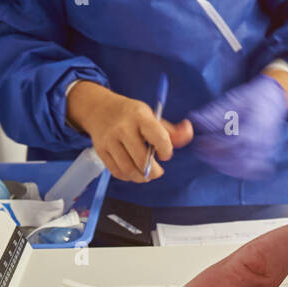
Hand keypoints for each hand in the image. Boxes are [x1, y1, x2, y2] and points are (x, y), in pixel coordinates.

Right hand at [66, 82, 181, 181]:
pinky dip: (129, 177)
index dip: (166, 151)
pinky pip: (117, 172)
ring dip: (142, 177)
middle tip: (158, 171)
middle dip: (154, 171)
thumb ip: (172, 131)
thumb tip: (188, 132)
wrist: (99, 109)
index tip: (165, 154)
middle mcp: (123, 128)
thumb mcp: (151, 116)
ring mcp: (109, 140)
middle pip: (141, 159)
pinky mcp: (101, 151)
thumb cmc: (131, 115)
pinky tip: (134, 171)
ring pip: (128, 169)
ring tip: (147, 174)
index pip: (158, 138)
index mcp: (139, 116)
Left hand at [181, 75, 287, 180]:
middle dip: (215, 158)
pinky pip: (252, 171)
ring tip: (210, 157)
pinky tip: (225, 164)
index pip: (235, 141)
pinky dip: (237, 171)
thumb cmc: (252, 99)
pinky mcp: (267, 158)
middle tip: (200, 151)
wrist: (274, 100)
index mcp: (257, 124)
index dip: (216, 145)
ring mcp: (267, 151)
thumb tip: (194, 119)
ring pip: (244, 168)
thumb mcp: (233, 100)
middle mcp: (264, 141)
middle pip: (238, 158)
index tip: (199, 143)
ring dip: (223, 166)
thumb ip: (214, 113)